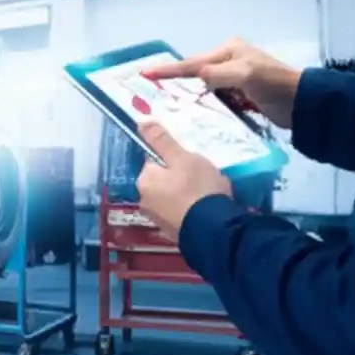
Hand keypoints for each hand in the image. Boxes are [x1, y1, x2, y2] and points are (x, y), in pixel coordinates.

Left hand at [135, 122, 231, 239]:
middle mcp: (143, 200)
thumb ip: (161, 140)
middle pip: (163, 179)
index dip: (175, 159)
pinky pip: (179, 213)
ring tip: (207, 195)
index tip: (192, 163)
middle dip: (180, 177)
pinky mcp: (171, 233)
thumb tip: (140, 121)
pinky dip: (189, 210)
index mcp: (144, 180)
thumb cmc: (198, 188)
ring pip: (171, 197)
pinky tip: (204, 210)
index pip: (155, 161)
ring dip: (186, 194)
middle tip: (202, 179)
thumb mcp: (183, 157)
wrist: (214, 229)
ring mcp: (156, 219)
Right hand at [142, 38, 302, 127]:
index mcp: (228, 51)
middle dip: (175, 83)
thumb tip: (195, 76)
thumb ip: (218, 74)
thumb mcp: (245, 75)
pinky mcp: (239, 96)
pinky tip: (190, 114)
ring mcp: (234, 79)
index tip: (145, 73)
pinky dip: (203, 106)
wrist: (303, 104)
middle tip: (150, 92)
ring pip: (203, 89)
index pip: (192, 63)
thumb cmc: (274, 85)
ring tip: (164, 105)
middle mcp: (228, 61)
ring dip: (188, 97)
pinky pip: (214, 100)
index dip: (168, 70)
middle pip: (195, 74)